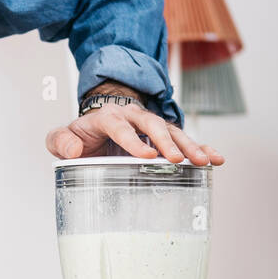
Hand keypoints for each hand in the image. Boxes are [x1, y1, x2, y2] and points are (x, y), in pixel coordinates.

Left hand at [46, 101, 224, 165]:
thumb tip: (73, 150)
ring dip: (189, 146)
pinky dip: (201, 147)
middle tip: (176, 159)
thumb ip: (60, 141)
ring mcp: (150, 126)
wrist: (95, 124)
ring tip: (205, 161)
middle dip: (166, 142)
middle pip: (152, 125)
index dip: (132, 141)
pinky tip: (217, 159)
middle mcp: (133, 117)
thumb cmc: (81, 135)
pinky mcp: (163, 137)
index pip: (120, 126)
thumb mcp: (62, 137)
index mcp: (107, 117)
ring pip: (173, 131)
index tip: (145, 156)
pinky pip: (184, 140)